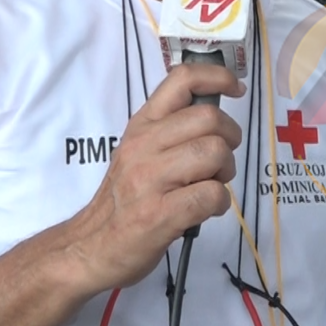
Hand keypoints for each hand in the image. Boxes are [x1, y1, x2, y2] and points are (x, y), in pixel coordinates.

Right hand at [65, 62, 244, 292]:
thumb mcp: (138, 152)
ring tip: (212, 185)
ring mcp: (150, 180)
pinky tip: (206, 210)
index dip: (218, 77)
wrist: (89, 249)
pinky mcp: (161, 214)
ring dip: (226, 171)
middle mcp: (144, 145)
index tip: (236, 89)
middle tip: (221, 160)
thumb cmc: (122, 201)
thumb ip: (170, 131)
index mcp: (141, 126)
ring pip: (215, 153)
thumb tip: (214, 117)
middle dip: (230, 138)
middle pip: (210, 119)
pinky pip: (213, 195)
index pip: (182, 80)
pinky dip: (220, 203)